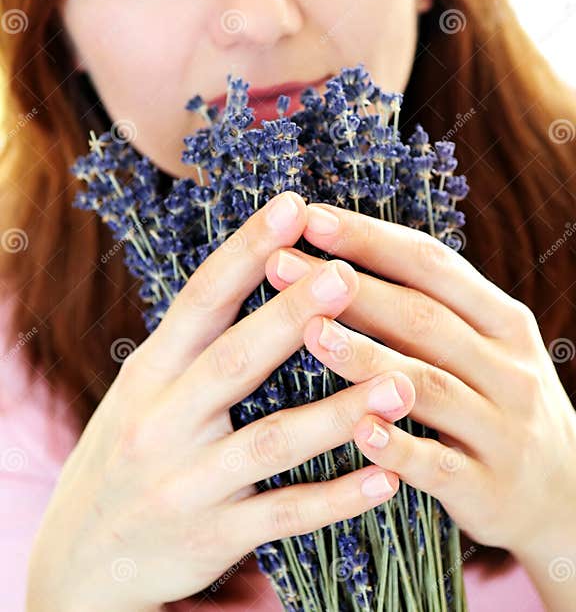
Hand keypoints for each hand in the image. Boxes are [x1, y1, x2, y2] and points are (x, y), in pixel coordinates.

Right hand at [26, 192, 414, 611]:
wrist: (80, 557)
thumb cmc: (130, 449)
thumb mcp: (147, 386)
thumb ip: (197, 339)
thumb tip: (261, 264)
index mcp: (151, 371)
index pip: (201, 299)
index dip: (245, 250)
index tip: (292, 207)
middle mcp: (163, 421)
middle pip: (234, 360)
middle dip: (291, 315)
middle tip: (347, 275)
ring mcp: (187, 483)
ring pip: (270, 442)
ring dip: (338, 413)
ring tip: (400, 384)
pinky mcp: (211, 537)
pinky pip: (284, 516)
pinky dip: (337, 497)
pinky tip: (387, 476)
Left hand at [265, 202, 575, 559]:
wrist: (568, 495)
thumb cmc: (501, 402)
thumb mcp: (486, 346)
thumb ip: (431, 306)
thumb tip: (343, 257)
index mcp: (502, 320)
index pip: (431, 264)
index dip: (368, 238)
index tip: (309, 217)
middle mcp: (508, 367)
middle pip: (421, 317)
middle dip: (347, 287)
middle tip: (280, 265)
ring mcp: (503, 428)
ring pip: (429, 385)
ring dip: (364, 357)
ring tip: (308, 332)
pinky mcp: (490, 487)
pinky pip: (438, 465)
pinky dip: (397, 447)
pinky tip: (357, 429)